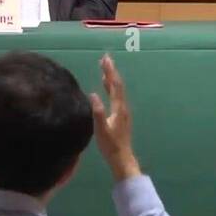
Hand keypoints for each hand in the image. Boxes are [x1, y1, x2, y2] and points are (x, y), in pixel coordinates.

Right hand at [89, 54, 140, 181]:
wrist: (122, 157)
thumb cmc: (110, 145)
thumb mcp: (101, 129)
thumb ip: (98, 112)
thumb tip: (93, 94)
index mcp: (119, 108)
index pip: (115, 86)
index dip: (110, 72)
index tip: (105, 59)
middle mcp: (123, 107)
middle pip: (117, 85)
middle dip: (111, 71)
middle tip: (105, 58)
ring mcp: (123, 111)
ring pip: (117, 90)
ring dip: (111, 78)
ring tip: (105, 67)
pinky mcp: (120, 115)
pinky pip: (116, 95)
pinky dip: (111, 87)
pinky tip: (106, 85)